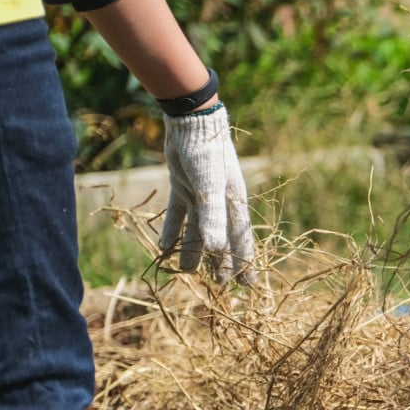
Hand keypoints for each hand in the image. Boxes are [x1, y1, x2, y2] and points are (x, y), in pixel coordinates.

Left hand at [160, 104, 255, 284]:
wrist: (191, 123)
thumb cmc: (207, 154)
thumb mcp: (210, 187)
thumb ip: (213, 218)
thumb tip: (218, 251)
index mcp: (232, 204)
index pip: (240, 240)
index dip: (243, 263)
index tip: (246, 286)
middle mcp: (219, 203)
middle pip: (221, 239)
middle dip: (220, 262)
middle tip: (218, 285)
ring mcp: (200, 196)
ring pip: (198, 230)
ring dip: (193, 250)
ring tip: (187, 272)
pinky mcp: (182, 187)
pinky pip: (178, 215)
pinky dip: (172, 231)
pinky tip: (163, 248)